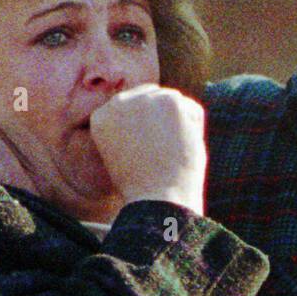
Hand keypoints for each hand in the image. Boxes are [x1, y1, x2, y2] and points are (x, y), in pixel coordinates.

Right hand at [88, 85, 206, 216]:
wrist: (157, 199)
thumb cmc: (143, 188)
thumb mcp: (121, 157)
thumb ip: (128, 132)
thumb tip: (150, 118)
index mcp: (101, 117)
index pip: (132, 106)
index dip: (148, 127)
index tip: (152, 149)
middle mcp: (117, 102)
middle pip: (152, 96)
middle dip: (164, 119)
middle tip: (168, 150)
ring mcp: (144, 99)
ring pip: (173, 102)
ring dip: (179, 125)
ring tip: (172, 153)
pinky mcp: (169, 101)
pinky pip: (192, 110)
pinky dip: (195, 129)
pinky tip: (184, 148)